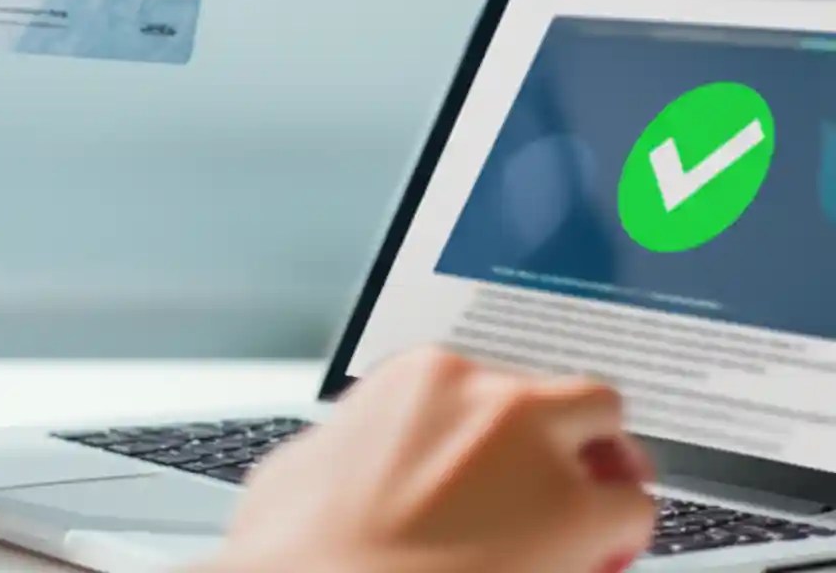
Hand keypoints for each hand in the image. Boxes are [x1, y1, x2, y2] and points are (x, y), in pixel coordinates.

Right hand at [206, 349, 654, 572]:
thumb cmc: (298, 549)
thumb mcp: (302, 466)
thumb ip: (344, 443)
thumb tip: (343, 454)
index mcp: (424, 376)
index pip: (495, 383)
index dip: (506, 428)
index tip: (500, 455)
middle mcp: (490, 398)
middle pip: (571, 397)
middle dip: (573, 437)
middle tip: (564, 480)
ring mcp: (538, 451)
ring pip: (611, 442)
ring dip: (599, 479)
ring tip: (582, 525)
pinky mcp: (576, 513)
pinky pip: (632, 512)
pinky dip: (618, 537)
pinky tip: (588, 562)